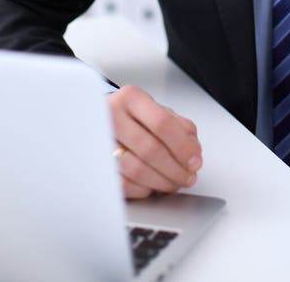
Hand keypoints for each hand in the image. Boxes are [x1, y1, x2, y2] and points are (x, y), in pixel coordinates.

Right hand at [108, 84, 202, 198]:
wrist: (99, 121)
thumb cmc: (132, 117)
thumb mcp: (157, 111)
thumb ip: (180, 127)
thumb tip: (194, 152)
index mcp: (131, 98)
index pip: (162, 123)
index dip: (182, 146)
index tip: (195, 160)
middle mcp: (111, 116)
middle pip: (150, 149)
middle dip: (175, 169)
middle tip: (188, 177)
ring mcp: (99, 141)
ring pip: (136, 169)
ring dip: (161, 182)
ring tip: (174, 183)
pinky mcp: (94, 165)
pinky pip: (122, 184)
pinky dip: (143, 189)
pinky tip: (152, 185)